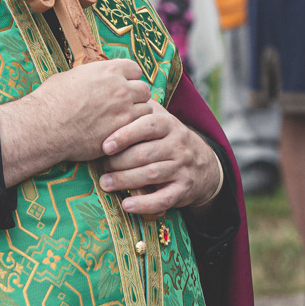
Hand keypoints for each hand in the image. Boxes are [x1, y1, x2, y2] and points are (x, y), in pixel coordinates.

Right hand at [0, 59, 151, 185]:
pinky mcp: (122, 131)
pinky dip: (132, 131)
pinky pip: (138, 129)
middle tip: (125, 105)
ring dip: (136, 115)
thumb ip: (93, 75)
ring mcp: (124, 111)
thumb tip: (96, 75)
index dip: (130, 78)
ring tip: (123, 121)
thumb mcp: (72, 76)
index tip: (124, 85)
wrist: (44, 126)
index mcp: (108, 70)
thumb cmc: (51, 100)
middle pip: (144, 89)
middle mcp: (120, 88)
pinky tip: (121, 133)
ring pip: (145, 110)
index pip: (135, 69)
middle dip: (136, 96)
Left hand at [98, 102, 224, 214]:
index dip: (125, 134)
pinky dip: (144, 204)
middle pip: (145, 153)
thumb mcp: (162, 120)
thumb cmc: (169, 139)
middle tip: (101, 167)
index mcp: (169, 124)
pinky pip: (163, 199)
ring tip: (106, 184)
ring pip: (151, 175)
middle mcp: (178, 145)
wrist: (203, 164)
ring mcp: (182, 168)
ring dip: (125, 181)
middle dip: (119, 162)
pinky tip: (126, 205)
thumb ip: (142, 110)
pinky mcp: (183, 189)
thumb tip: (112, 99)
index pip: (148, 126)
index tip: (105, 145)